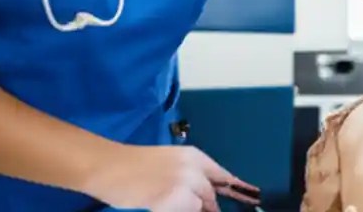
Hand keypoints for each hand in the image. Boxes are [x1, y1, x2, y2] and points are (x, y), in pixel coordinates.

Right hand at [83, 144, 260, 211]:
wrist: (109, 166)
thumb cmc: (132, 167)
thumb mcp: (168, 164)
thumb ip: (189, 177)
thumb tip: (203, 196)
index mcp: (193, 156)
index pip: (222, 175)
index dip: (237, 188)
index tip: (253, 196)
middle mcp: (194, 168)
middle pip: (210, 196)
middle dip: (206, 207)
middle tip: (182, 202)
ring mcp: (185, 184)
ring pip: (199, 207)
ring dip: (187, 209)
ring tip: (164, 201)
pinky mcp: (174, 199)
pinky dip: (177, 211)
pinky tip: (159, 205)